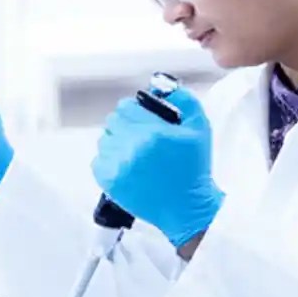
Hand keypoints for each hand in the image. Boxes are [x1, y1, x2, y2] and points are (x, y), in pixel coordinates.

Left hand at [91, 87, 224, 247]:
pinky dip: (109, 160)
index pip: (125, 107)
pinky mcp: (109, 182)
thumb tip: (163, 89)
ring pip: (104, 140)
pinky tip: (127, 165)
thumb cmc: (194, 169)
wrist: (187, 208)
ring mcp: (118, 166)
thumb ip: (184, 100)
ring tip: (135, 152)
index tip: (142, 117)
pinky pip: (98, 161)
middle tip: (140, 135)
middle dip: (125, 124)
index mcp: (152, 132)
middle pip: (113, 121)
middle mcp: (131, 147)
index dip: (134, 110)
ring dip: (117, 142)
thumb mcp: (199, 128)